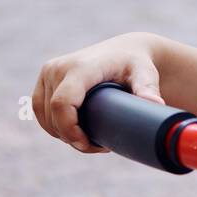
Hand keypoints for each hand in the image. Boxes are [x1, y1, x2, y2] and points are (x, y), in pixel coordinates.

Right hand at [32, 33, 164, 152]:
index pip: (62, 104)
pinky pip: (40, 111)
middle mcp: (59, 67)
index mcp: (81, 67)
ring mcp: (48, 72)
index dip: (69, 129)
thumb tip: (156, 105)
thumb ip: (148, 89)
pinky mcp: (44, 79)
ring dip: (62, 134)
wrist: (125, 50)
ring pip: (44, 116)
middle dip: (71, 137)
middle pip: (53, 115)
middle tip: (99, 146)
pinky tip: (74, 132)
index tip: (88, 144)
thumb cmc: (137, 64)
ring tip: (89, 139)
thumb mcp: (145, 75)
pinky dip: (54, 126)